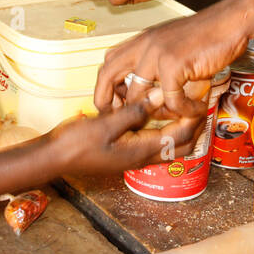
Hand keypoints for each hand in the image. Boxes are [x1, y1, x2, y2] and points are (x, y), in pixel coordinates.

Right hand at [45, 101, 205, 175]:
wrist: (53, 158)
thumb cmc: (75, 143)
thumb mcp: (105, 124)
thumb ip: (134, 111)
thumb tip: (159, 96)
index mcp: (140, 151)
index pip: (180, 137)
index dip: (193, 119)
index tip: (201, 99)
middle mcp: (141, 157)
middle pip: (181, 147)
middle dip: (194, 127)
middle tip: (198, 104)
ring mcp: (133, 156)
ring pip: (169, 146)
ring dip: (180, 129)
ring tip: (183, 105)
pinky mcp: (126, 152)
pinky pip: (154, 142)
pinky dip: (163, 129)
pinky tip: (157, 112)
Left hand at [93, 0, 252, 113]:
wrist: (230, 21)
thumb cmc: (208, 35)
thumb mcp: (174, 46)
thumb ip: (158, 67)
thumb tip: (151, 98)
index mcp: (142, 40)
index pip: (109, 62)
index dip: (105, 85)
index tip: (113, 104)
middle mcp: (144, 45)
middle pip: (108, 74)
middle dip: (108, 100)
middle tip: (123, 119)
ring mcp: (157, 54)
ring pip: (138, 94)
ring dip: (155, 112)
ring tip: (173, 115)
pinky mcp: (174, 64)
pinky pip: (170, 99)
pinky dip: (184, 109)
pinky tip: (195, 109)